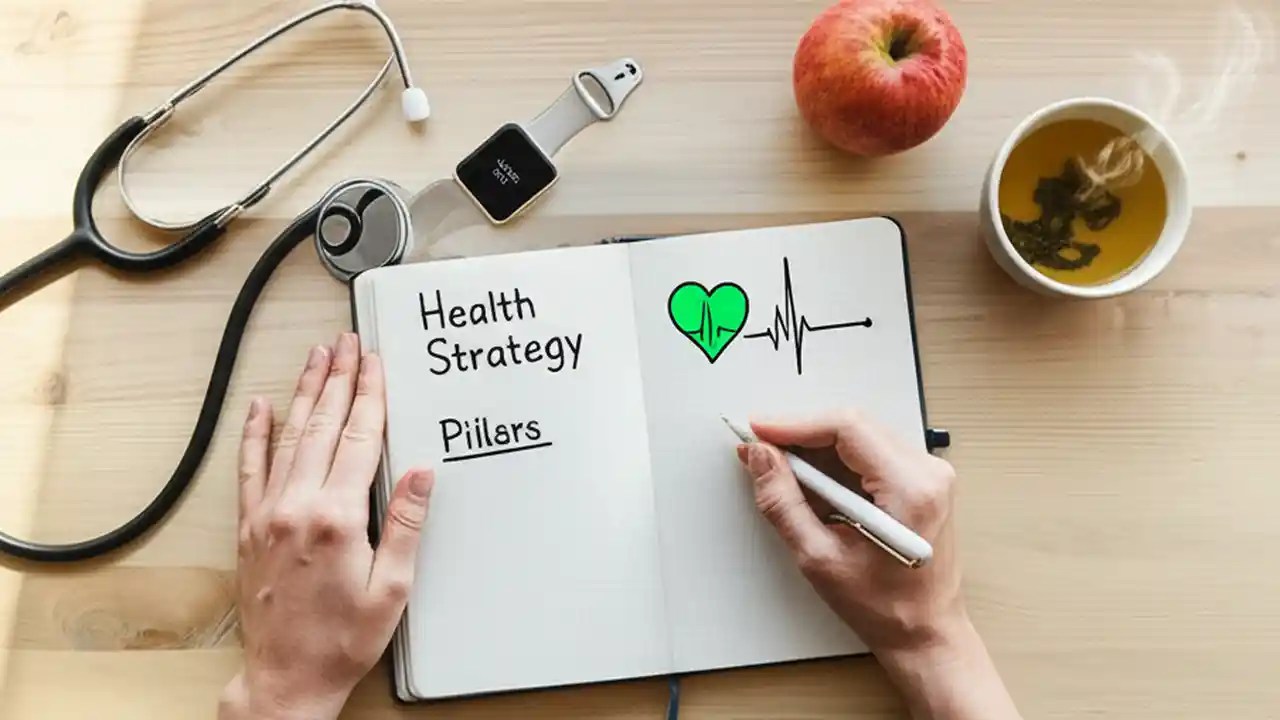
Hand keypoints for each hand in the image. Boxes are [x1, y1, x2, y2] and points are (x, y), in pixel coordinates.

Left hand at [219, 333, 433, 719]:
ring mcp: (269, 515)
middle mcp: (297, 508)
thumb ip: (407, 525)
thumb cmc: (341, 641)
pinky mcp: (250, 527)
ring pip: (288, 437)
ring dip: (304, 393)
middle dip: (337, 379)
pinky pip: (251, 468)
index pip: (358, 439)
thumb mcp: (392, 589)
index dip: (369, 396)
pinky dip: (256, 434)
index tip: (374, 364)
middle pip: (322, 426)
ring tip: (316, 358)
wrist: (286, 677)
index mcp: (337, 519)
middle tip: (347, 343)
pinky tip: (261, 407)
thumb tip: (421, 474)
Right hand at [739, 410, 1020, 719]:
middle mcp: (928, 473)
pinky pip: (870, 452)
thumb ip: (783, 502)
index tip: (759, 431)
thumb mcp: (820, 558)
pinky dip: (836, 462)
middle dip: (801, 435)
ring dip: (817, 449)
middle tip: (762, 451)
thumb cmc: (887, 608)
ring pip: (859, 436)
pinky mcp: (922, 480)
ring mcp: (929, 474)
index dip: (795, 424)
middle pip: (852, 426)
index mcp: (910, 489)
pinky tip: (814, 483)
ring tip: (784, 472)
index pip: (846, 427)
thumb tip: (760, 458)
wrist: (926, 633)